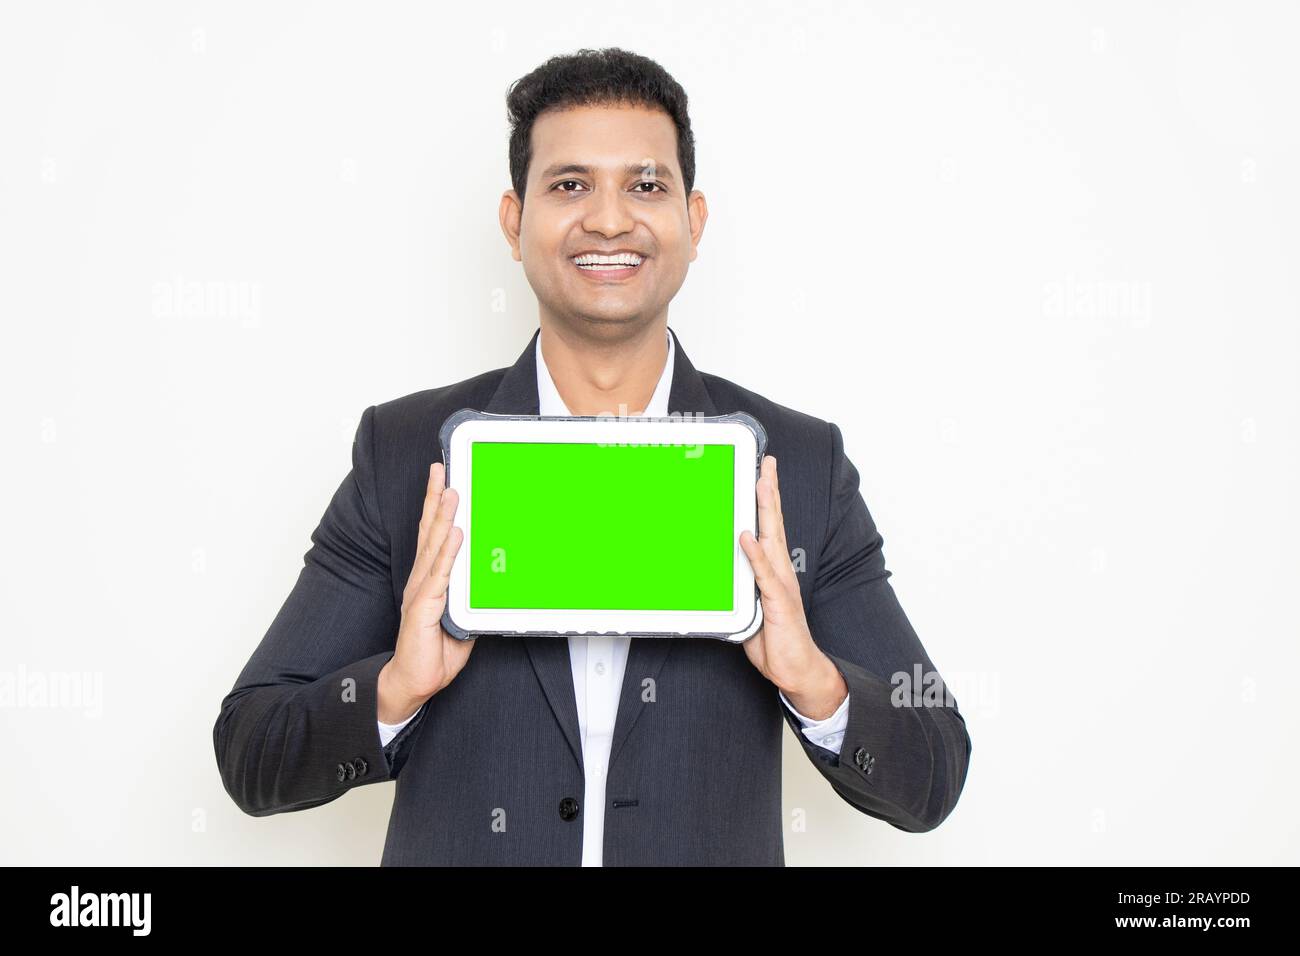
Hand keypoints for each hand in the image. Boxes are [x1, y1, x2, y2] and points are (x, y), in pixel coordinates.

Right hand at [378, 461, 472, 723]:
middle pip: (429, 532)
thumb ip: (471, 600)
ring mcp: (421, 591)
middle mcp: (422, 580)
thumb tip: (490, 585)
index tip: (443, 483)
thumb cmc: (432, 653)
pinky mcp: (424, 607)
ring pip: (434, 547)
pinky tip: (456, 534)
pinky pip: (440, 575)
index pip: (433, 537)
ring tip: (450, 491)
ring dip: (442, 517)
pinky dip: (449, 553)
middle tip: (441, 470)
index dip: (436, 509)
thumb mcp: (461, 621)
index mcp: (429, 580)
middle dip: (434, 499)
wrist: (412, 681)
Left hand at [739, 455, 847, 719]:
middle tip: (768, 464)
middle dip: (770, 492)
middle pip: (775, 524)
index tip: (761, 474)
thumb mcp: (749, 609)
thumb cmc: (776, 641)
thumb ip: (739, 588)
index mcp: (774, 571)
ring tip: (762, 485)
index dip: (765, 501)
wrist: (798, 670)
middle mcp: (781, 572)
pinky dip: (756, 555)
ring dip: (766, 512)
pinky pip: (764, 575)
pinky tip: (748, 536)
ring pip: (773, 540)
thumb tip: (722, 575)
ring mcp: (781, 585)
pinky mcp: (778, 602)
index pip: (769, 528)